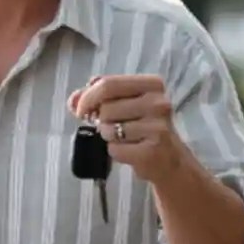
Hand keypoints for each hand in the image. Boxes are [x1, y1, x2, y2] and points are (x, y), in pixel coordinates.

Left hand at [68, 74, 189, 184]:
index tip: (81, 110)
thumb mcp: (124, 103)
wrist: (169, 159)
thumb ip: (96, 96)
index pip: (108, 84)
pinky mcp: (152, 151)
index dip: (88, 97)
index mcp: (152, 84)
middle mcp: (159, 103)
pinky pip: (114, 149)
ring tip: (127, 138)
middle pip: (106, 108)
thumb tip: (73, 100)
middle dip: (102, 120)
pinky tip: (132, 150)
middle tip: (116, 126)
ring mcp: (157, 127)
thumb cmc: (142, 126)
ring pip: (109, 129)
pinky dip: (116, 152)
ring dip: (109, 137)